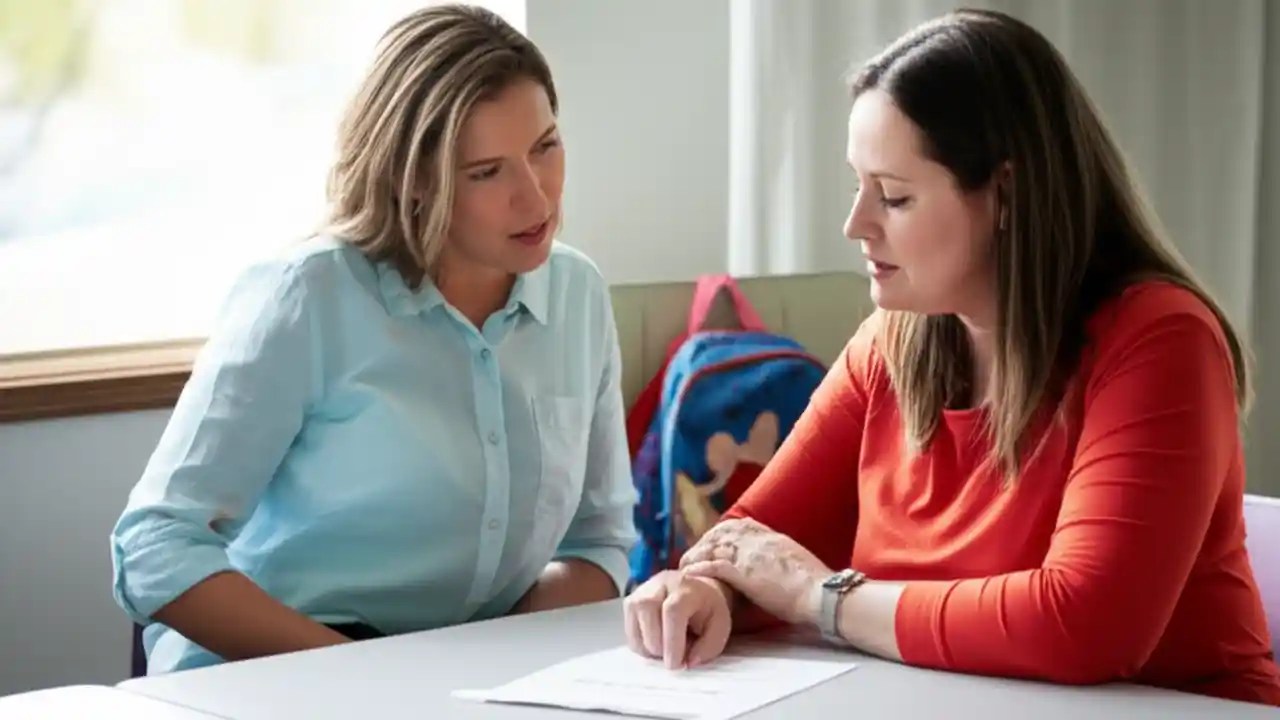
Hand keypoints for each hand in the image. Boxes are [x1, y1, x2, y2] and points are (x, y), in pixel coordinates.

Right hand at [623, 570, 732, 668]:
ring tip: (665, 651)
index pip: (673, 610)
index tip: (675, 664)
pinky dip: (640, 644)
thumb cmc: (709, 612)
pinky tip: (656, 645)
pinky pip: (628, 628)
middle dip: (657, 644)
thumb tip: (687, 662)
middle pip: (646, 608)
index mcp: (687, 588)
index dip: (671, 641)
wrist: (698, 592)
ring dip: (646, 645)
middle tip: (673, 658)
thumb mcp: (720, 629)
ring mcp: (643, 590)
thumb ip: (707, 648)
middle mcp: (661, 583)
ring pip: (633, 618)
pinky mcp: (631, 601)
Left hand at [680, 518, 829, 625]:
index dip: (722, 531)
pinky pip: (715, 565)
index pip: (740, 524)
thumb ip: (781, 557)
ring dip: (697, 555)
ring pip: (714, 547)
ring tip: (684, 564)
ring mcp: (750, 554)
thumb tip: (776, 564)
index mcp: (772, 536)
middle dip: (705, 542)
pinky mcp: (744, 573)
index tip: (712, 540)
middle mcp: (758, 540)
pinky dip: (699, 568)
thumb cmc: (815, 585)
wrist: (821, 593)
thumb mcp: (797, 561)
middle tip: (693, 553)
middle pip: (722, 533)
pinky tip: (688, 573)